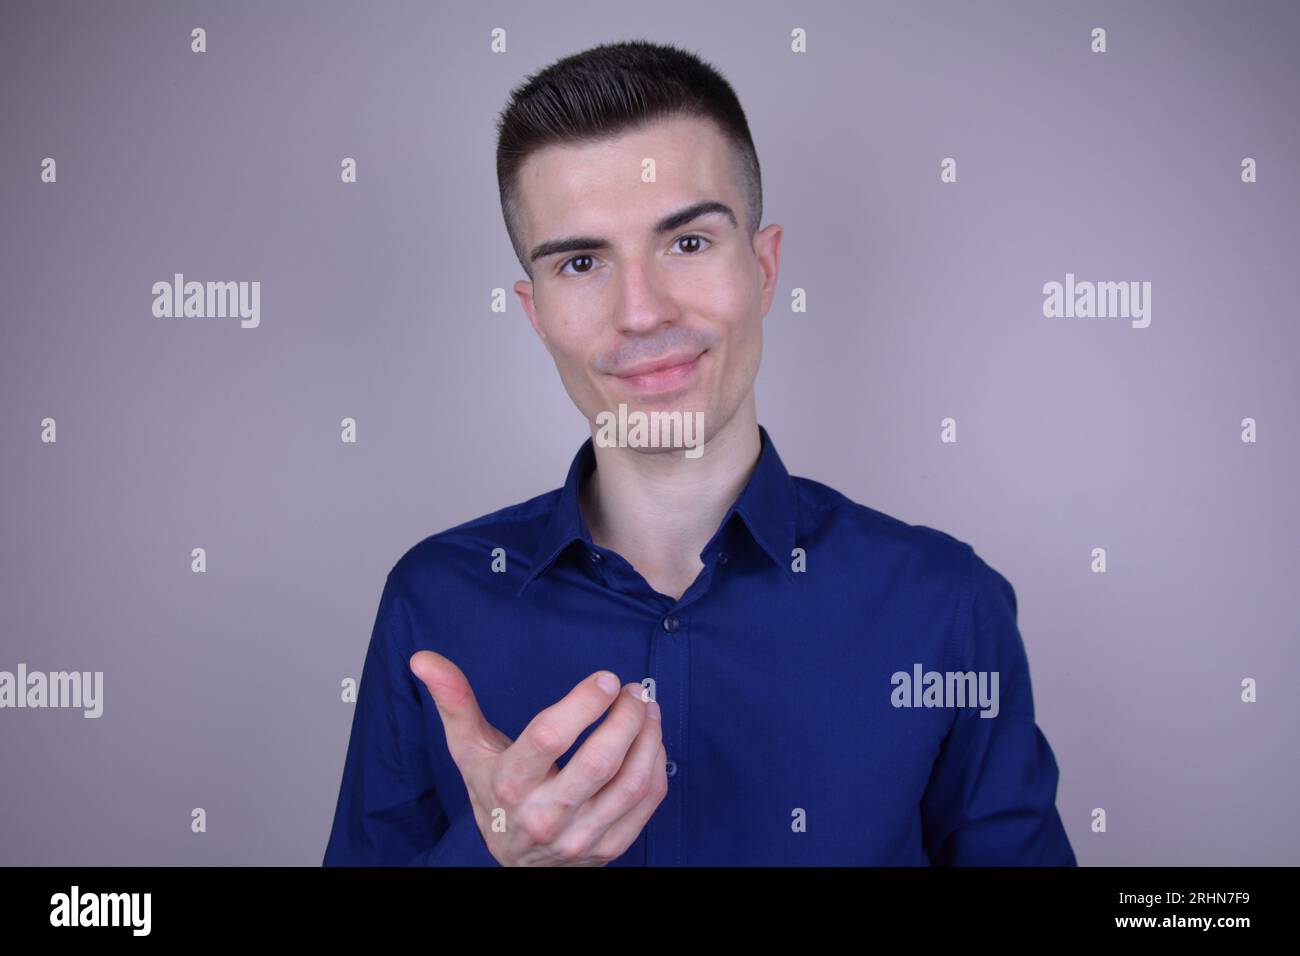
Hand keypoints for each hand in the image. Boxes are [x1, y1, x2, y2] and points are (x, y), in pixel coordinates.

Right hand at [409, 651, 667, 865]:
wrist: (514, 862)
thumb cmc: (493, 793)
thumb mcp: (470, 750)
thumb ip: (454, 701)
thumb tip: (423, 658)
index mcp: (510, 784)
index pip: (550, 738)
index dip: (584, 704)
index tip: (606, 679)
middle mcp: (545, 815)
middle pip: (598, 761)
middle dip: (626, 718)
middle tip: (633, 691)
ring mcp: (580, 837)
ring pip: (631, 783)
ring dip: (648, 737)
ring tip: (647, 708)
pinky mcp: (609, 847)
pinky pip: (646, 803)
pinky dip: (656, 765)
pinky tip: (651, 740)